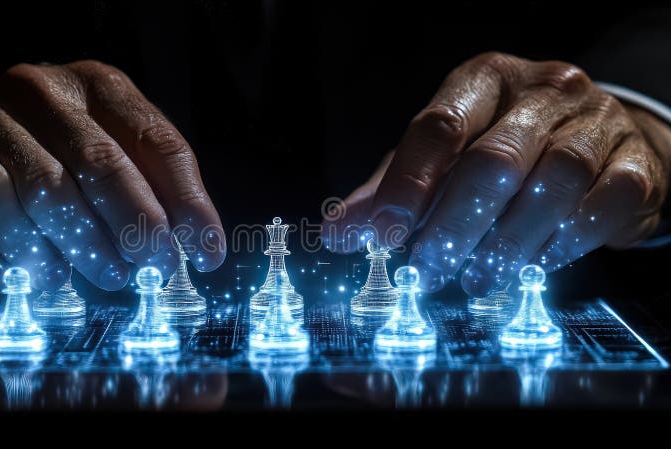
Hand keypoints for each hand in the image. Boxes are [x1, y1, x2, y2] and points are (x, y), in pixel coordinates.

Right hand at [0, 61, 224, 291]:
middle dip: (134, 228)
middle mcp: (37, 92)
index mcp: (96, 84)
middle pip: (98, 165)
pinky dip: (8, 257)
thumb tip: (199, 247)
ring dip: (75, 248)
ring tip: (98, 276)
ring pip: (37, 193)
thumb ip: (154, 185)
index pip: (156, 141)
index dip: (189, 203)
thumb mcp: (113, 145)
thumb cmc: (57, 148)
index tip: (206, 254)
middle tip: (150, 272)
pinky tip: (31, 279)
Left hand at [323, 52, 670, 295]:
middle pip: (494, 160)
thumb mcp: (442, 156)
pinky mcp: (634, 165)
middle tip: (427, 270)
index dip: (407, 185)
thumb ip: (390, 190)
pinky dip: (561, 244)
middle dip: (454, 225)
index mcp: (484, 81)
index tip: (382, 235)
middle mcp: (544, 91)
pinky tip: (533, 266)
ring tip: (476, 280)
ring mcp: (595, 124)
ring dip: (506, 243)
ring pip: (552, 184)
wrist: (605, 140)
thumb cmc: (506, 147)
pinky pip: (599, 208)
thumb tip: (337, 233)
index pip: (439, 127)